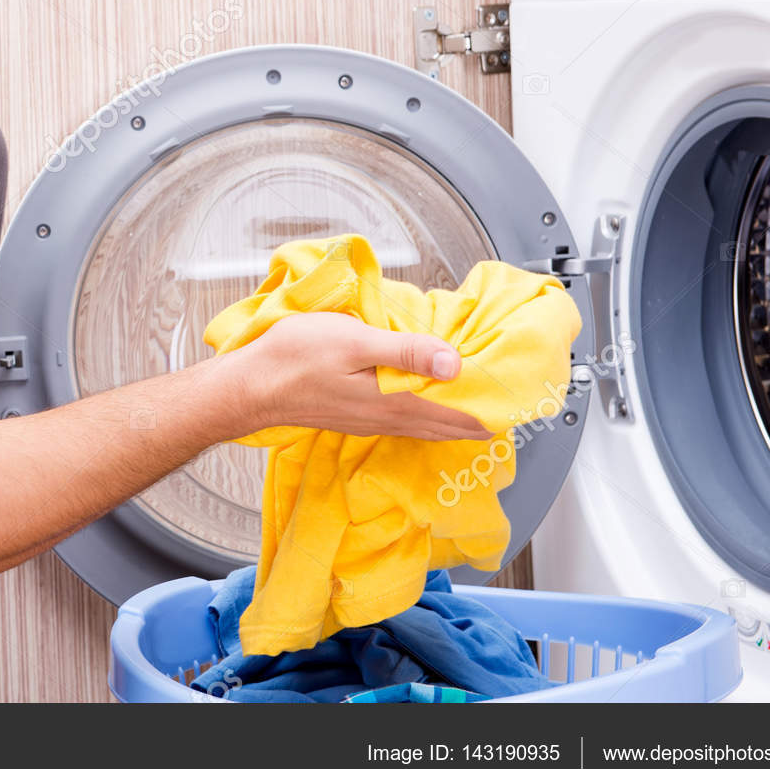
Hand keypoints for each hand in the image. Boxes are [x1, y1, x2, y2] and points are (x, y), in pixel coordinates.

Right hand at [229, 311, 491, 440]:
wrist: (249, 386)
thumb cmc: (294, 360)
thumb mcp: (354, 342)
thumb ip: (407, 352)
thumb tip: (456, 363)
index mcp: (394, 402)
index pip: (456, 414)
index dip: (489, 410)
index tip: (520, 404)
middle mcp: (386, 418)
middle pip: (445, 426)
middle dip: (479, 420)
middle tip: (509, 411)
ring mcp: (369, 420)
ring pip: (426, 425)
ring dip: (454, 420)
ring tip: (478, 412)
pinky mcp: (354, 414)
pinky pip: (405, 420)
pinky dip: (428, 416)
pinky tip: (426, 405)